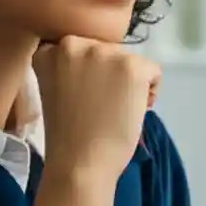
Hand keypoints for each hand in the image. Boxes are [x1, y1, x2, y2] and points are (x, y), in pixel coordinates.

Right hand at [32, 36, 160, 181]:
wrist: (79, 163)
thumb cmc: (67, 135)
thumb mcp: (56, 87)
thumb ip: (70, 67)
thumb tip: (102, 63)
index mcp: (52, 49)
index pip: (83, 50)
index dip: (90, 75)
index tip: (84, 98)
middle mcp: (75, 43)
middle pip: (108, 51)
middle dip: (110, 76)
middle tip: (101, 107)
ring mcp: (104, 52)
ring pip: (130, 61)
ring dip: (129, 83)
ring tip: (114, 111)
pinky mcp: (132, 66)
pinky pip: (153, 71)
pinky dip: (149, 92)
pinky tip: (132, 112)